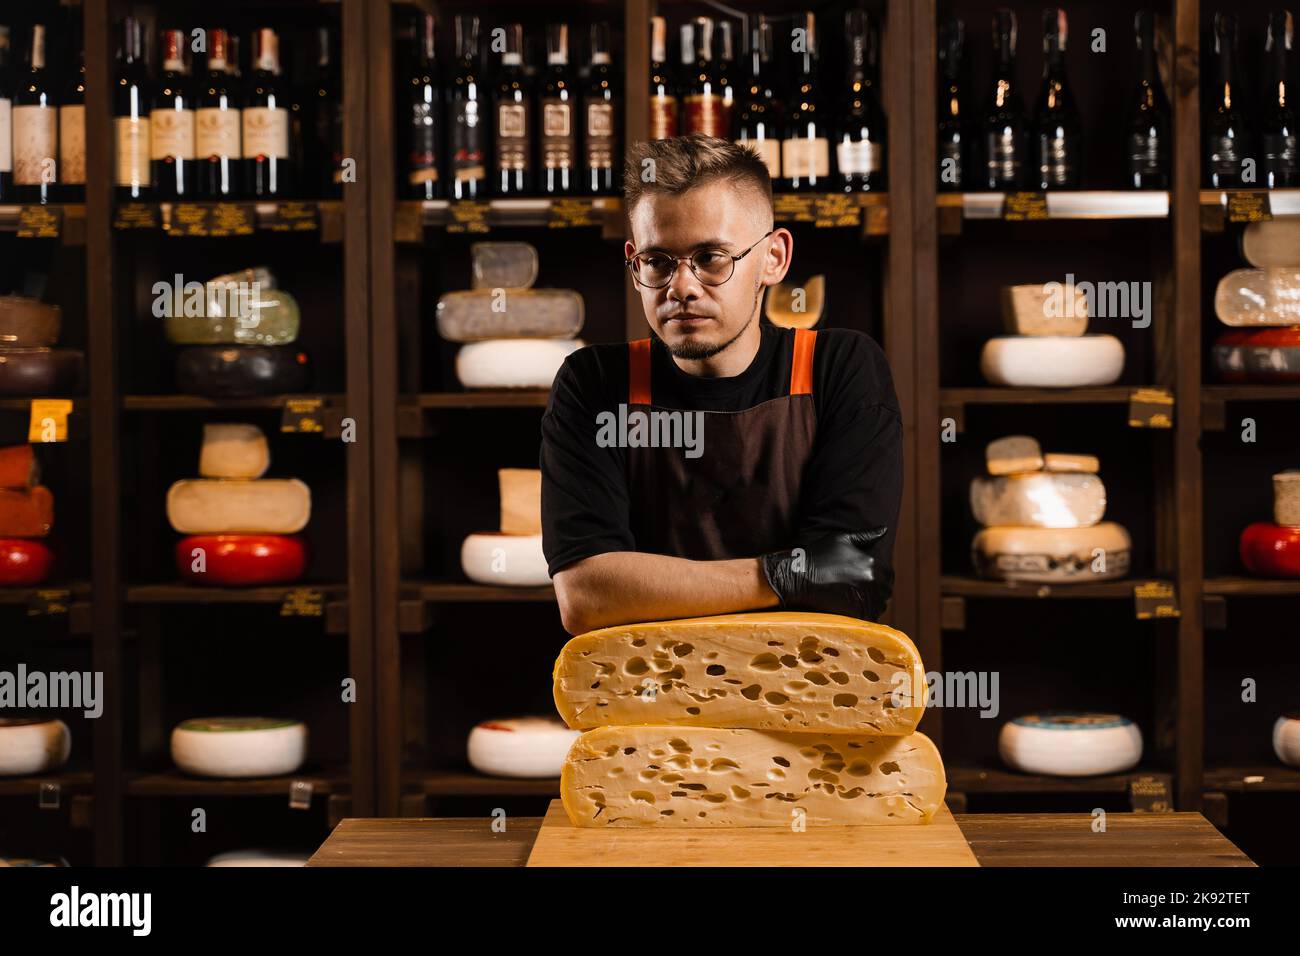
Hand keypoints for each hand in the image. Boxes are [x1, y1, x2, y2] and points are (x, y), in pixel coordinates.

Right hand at [760, 529, 893, 620]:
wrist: (798, 575)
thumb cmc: (818, 554)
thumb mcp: (842, 539)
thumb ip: (866, 535)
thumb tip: (884, 529)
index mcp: (872, 562)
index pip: (889, 575)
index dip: (881, 578)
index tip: (870, 581)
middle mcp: (872, 580)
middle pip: (885, 591)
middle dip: (878, 592)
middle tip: (862, 592)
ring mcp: (865, 597)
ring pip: (879, 605)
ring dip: (873, 604)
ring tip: (857, 601)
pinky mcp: (855, 612)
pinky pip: (869, 617)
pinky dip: (865, 615)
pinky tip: (854, 610)